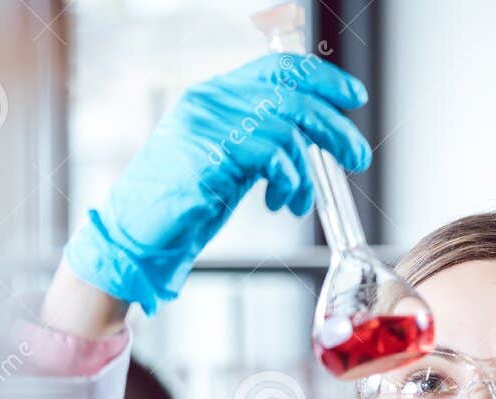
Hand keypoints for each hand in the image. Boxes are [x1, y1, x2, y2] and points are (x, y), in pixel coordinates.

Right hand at [63, 53, 370, 314]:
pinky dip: (289, 182)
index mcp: (215, 96)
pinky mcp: (208, 153)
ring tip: (299, 200)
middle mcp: (210, 101)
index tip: (353, 96)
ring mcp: (207, 124)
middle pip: (292, 95)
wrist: (138, 234)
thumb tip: (313, 140)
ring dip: (307, 171)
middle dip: (336, 127)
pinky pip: (270, 154)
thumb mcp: (232, 162)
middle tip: (357, 158)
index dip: (322, 78)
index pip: (277, 67)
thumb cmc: (186, 204)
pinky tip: (280, 203)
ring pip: (287, 127)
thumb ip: (263, 142)